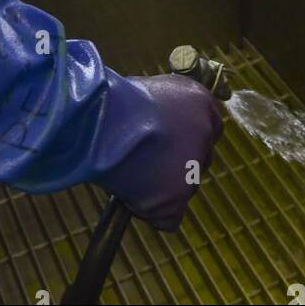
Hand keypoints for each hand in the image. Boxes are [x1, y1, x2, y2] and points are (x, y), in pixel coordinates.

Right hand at [95, 74, 223, 230]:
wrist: (98, 120)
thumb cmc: (113, 100)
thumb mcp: (150, 88)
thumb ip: (170, 107)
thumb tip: (165, 124)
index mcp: (201, 101)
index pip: (206, 129)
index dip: (183, 137)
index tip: (163, 139)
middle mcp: (205, 135)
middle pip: (199, 158)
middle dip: (177, 161)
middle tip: (146, 155)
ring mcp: (193, 169)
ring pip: (185, 188)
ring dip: (164, 185)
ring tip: (132, 168)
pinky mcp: (175, 199)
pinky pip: (169, 217)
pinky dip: (153, 211)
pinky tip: (133, 193)